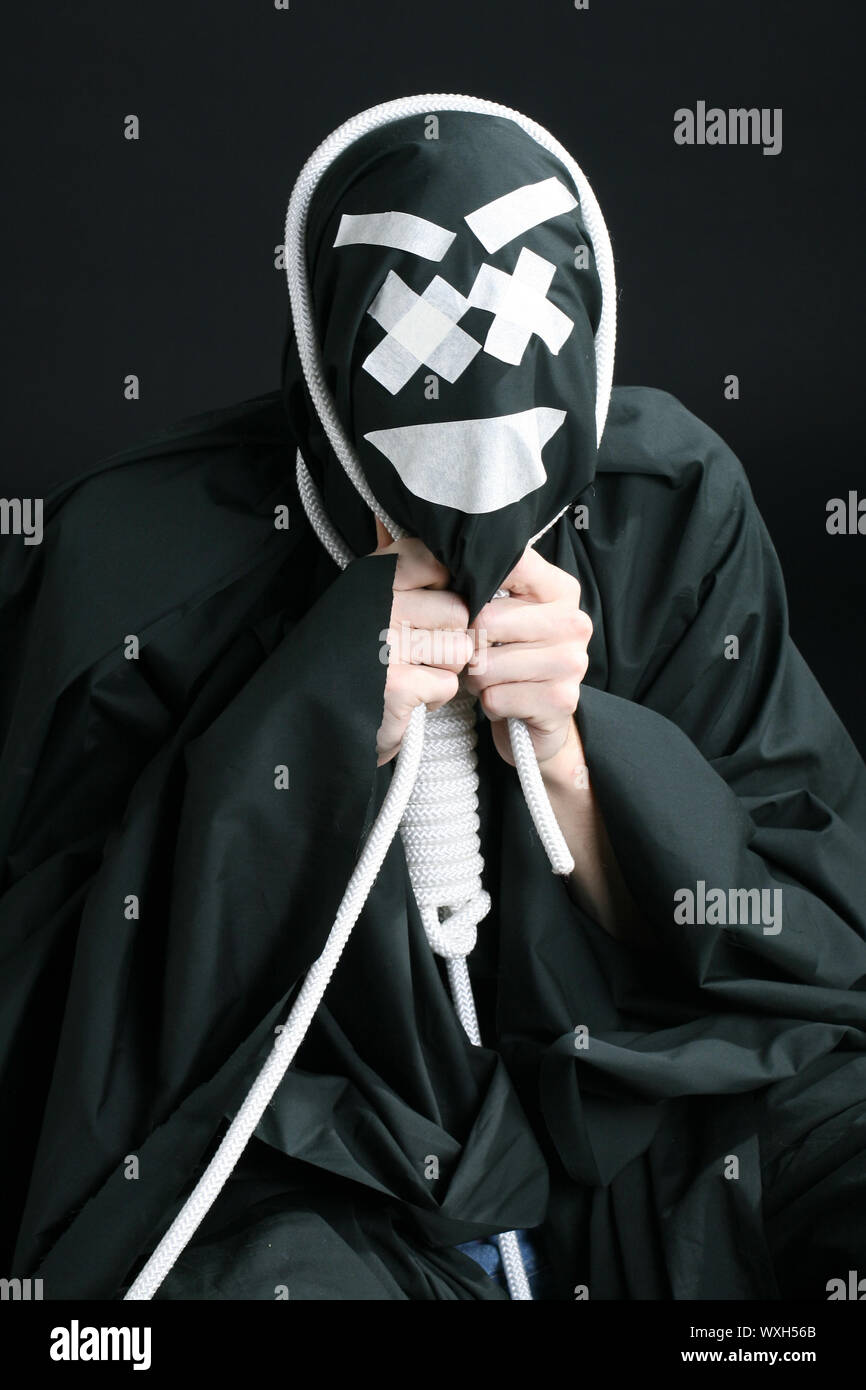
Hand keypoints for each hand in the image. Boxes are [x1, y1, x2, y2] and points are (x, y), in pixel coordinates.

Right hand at [371, 519, 473, 765]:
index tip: (424, 606)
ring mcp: (389, 644)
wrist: (307, 710)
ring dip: (442, 669)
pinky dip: (432, 699)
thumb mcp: (365, 594)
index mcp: (376, 575)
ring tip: (410, 673)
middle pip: (459, 612)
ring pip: (459, 649)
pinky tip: (406, 697)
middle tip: (416, 651)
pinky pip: (447, 685)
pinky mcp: (397, 685)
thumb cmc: (349, 650)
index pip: (439, 562)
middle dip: (447, 638)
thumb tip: (393, 512)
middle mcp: (382, 602)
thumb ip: (391, 557)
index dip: (443, 590)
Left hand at [464, 546, 592, 766]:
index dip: (474, 586)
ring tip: (493, 680)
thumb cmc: (510, 658)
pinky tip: (505, 702)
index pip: (509, 564)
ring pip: (486, 664)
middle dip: (471, 645)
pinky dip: (490, 705)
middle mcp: (574, 622)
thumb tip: (450, 561)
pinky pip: (495, 698)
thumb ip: (488, 584)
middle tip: (482, 655)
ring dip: (477, 679)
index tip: (470, 603)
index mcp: (561, 590)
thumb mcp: (503, 613)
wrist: (536, 721)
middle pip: (485, 619)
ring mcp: (572, 662)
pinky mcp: (561, 700)